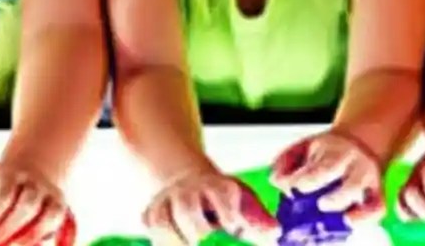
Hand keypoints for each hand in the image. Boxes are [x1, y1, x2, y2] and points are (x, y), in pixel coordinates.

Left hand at [0, 162, 72, 245]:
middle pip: (27, 204)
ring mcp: (51, 196)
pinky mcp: (63, 211)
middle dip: (8, 227)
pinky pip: (62, 226)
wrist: (34, 168)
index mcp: (10, 174)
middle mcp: (34, 183)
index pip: (3, 191)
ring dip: (31, 237)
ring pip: (49, 215)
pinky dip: (52, 240)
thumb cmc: (2, 182)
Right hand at [143, 168, 278, 244]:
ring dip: (178, 239)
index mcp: (216, 185)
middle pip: (187, 209)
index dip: (227, 215)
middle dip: (200, 232)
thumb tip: (273, 232)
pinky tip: (176, 243)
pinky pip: (151, 226)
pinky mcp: (151, 212)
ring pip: (164, 220)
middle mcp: (188, 189)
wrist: (189, 184)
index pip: (220, 194)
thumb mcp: (245, 204)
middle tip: (210, 241)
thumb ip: (259, 220)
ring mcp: (167, 199)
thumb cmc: (223, 201)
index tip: (232, 227)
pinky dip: (163, 240)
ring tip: (192, 244)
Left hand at [270, 131, 382, 223]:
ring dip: (353, 216)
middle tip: (319, 206)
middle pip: (353, 185)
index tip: (294, 188)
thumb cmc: (324, 150)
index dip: (309, 180)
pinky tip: (346, 225)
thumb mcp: (302, 147)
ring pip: (372, 204)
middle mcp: (358, 168)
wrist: (357, 144)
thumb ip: (285, 163)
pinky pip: (377, 211)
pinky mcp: (377, 198)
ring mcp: (370, 184)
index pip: (325, 168)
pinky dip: (364, 220)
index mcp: (336, 152)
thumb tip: (277, 182)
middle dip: (336, 199)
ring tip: (332, 224)